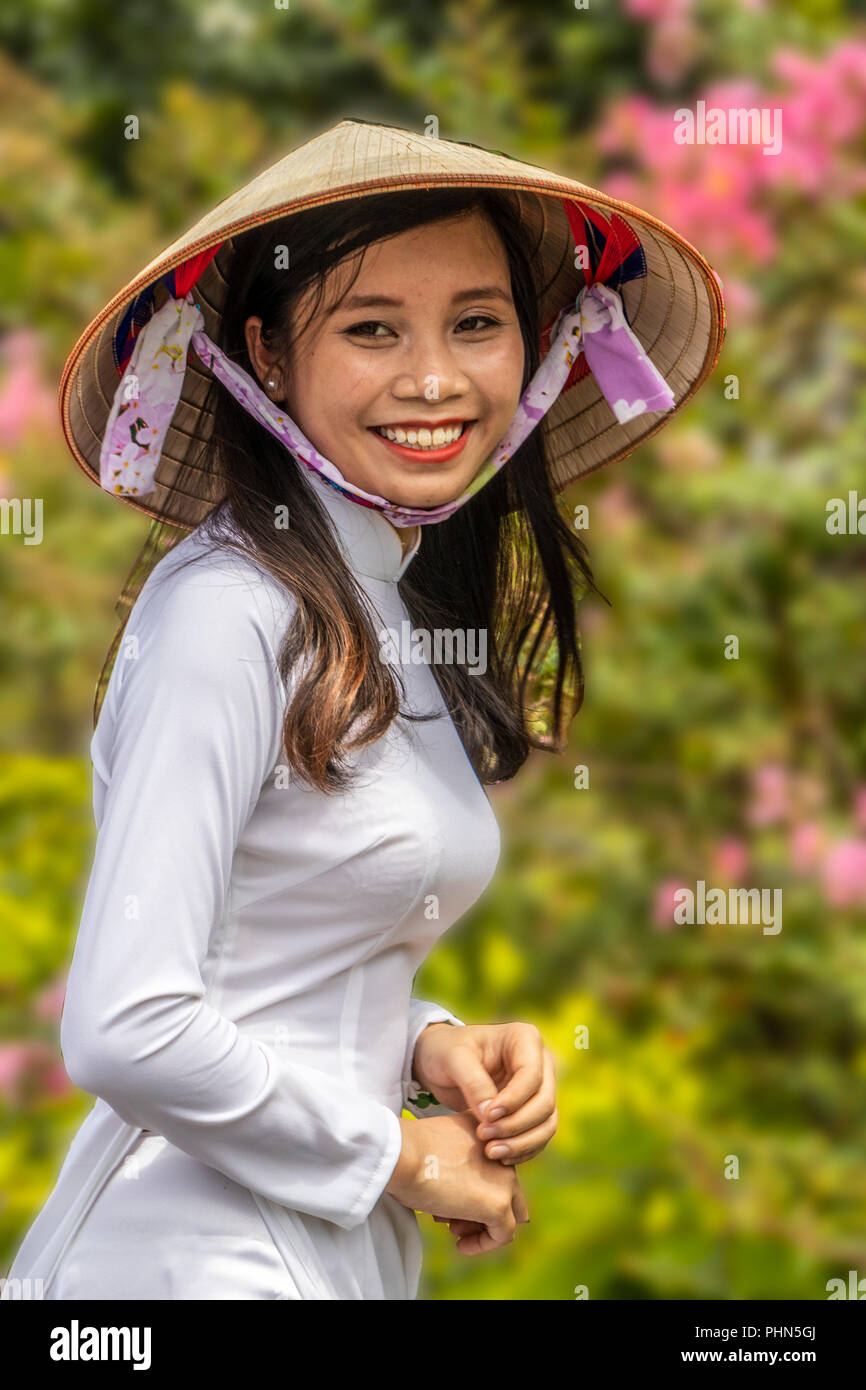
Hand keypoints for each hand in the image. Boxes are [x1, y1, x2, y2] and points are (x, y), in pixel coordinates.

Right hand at [385, 1111, 529, 1254]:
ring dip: (481, 1226)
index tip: (451, 1200)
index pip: (496, 1169)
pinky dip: (483, 1243)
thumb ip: (458, 1161)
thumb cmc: (409, 1150)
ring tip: (453, 1230)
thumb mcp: (441, 1147)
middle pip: (508, 1191)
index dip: (477, 1189)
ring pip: (508, 1213)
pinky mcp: (499, 1205)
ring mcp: (504, 1179)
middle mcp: (503, 1152)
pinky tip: (461, 1245)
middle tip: (454, 1221)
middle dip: (483, 1209)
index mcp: (488, 1133)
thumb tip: (458, 1193)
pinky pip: (503, 1234)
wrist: (402, 1153)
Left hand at [412, 1021, 557, 1164]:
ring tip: (491, 1152)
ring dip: (523, 1142)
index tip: (486, 1117)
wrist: (441, 1062)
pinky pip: (540, 1134)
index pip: (532, 1075)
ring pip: (547, 1122)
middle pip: (545, 1101)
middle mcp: (540, 1061)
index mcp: (525, 1038)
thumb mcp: (453, 1059)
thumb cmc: (446, 1051)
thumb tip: (490, 1116)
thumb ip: (473, 1083)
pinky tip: (502, 1157)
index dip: (513, 1100)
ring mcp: (540, 1086)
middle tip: (485, 1137)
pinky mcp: (533, 1109)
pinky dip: (525, 1149)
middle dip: (517, 1125)